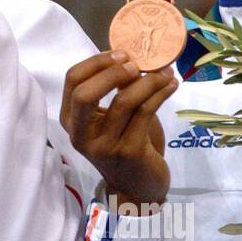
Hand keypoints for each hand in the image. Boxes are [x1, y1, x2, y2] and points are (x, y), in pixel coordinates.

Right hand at [61, 51, 176, 205]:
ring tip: (165, 73)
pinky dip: (159, 94)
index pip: (72, 81)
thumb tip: (131, 56)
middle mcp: (80, 134)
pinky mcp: (128, 151)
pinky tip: (170, 86)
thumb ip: (112, 91)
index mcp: (71, 120)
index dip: (96, 62)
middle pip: (85, 93)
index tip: (122, 54)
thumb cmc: (123, 144)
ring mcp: (103, 145)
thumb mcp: (109, 118)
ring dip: (147, 81)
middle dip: (112, 72)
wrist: (137, 187)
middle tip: (137, 63)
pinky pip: (144, 113)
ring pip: (122, 101)